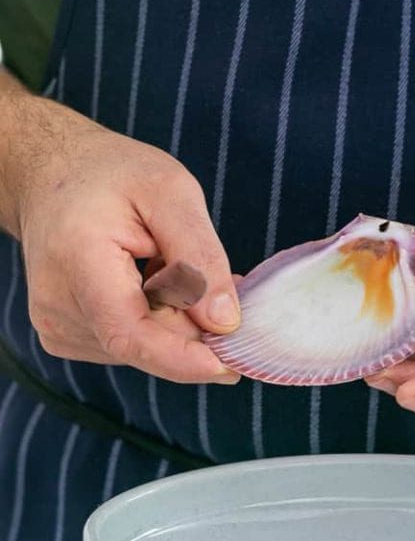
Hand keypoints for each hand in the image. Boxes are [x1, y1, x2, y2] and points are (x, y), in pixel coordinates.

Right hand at [6, 90, 240, 383]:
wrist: (52, 175)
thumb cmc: (110, 175)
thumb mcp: (170, 192)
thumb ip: (199, 256)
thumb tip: (225, 323)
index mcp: (77, 261)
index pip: (130, 335)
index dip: (184, 359)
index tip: (234, 365)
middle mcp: (57, 305)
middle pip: (147, 344)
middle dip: (199, 330)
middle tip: (235, 290)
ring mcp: (57, 326)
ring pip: (145, 348)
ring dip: (179, 323)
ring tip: (179, 268)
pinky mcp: (66, 337)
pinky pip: (132, 344)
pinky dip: (160, 324)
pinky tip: (156, 284)